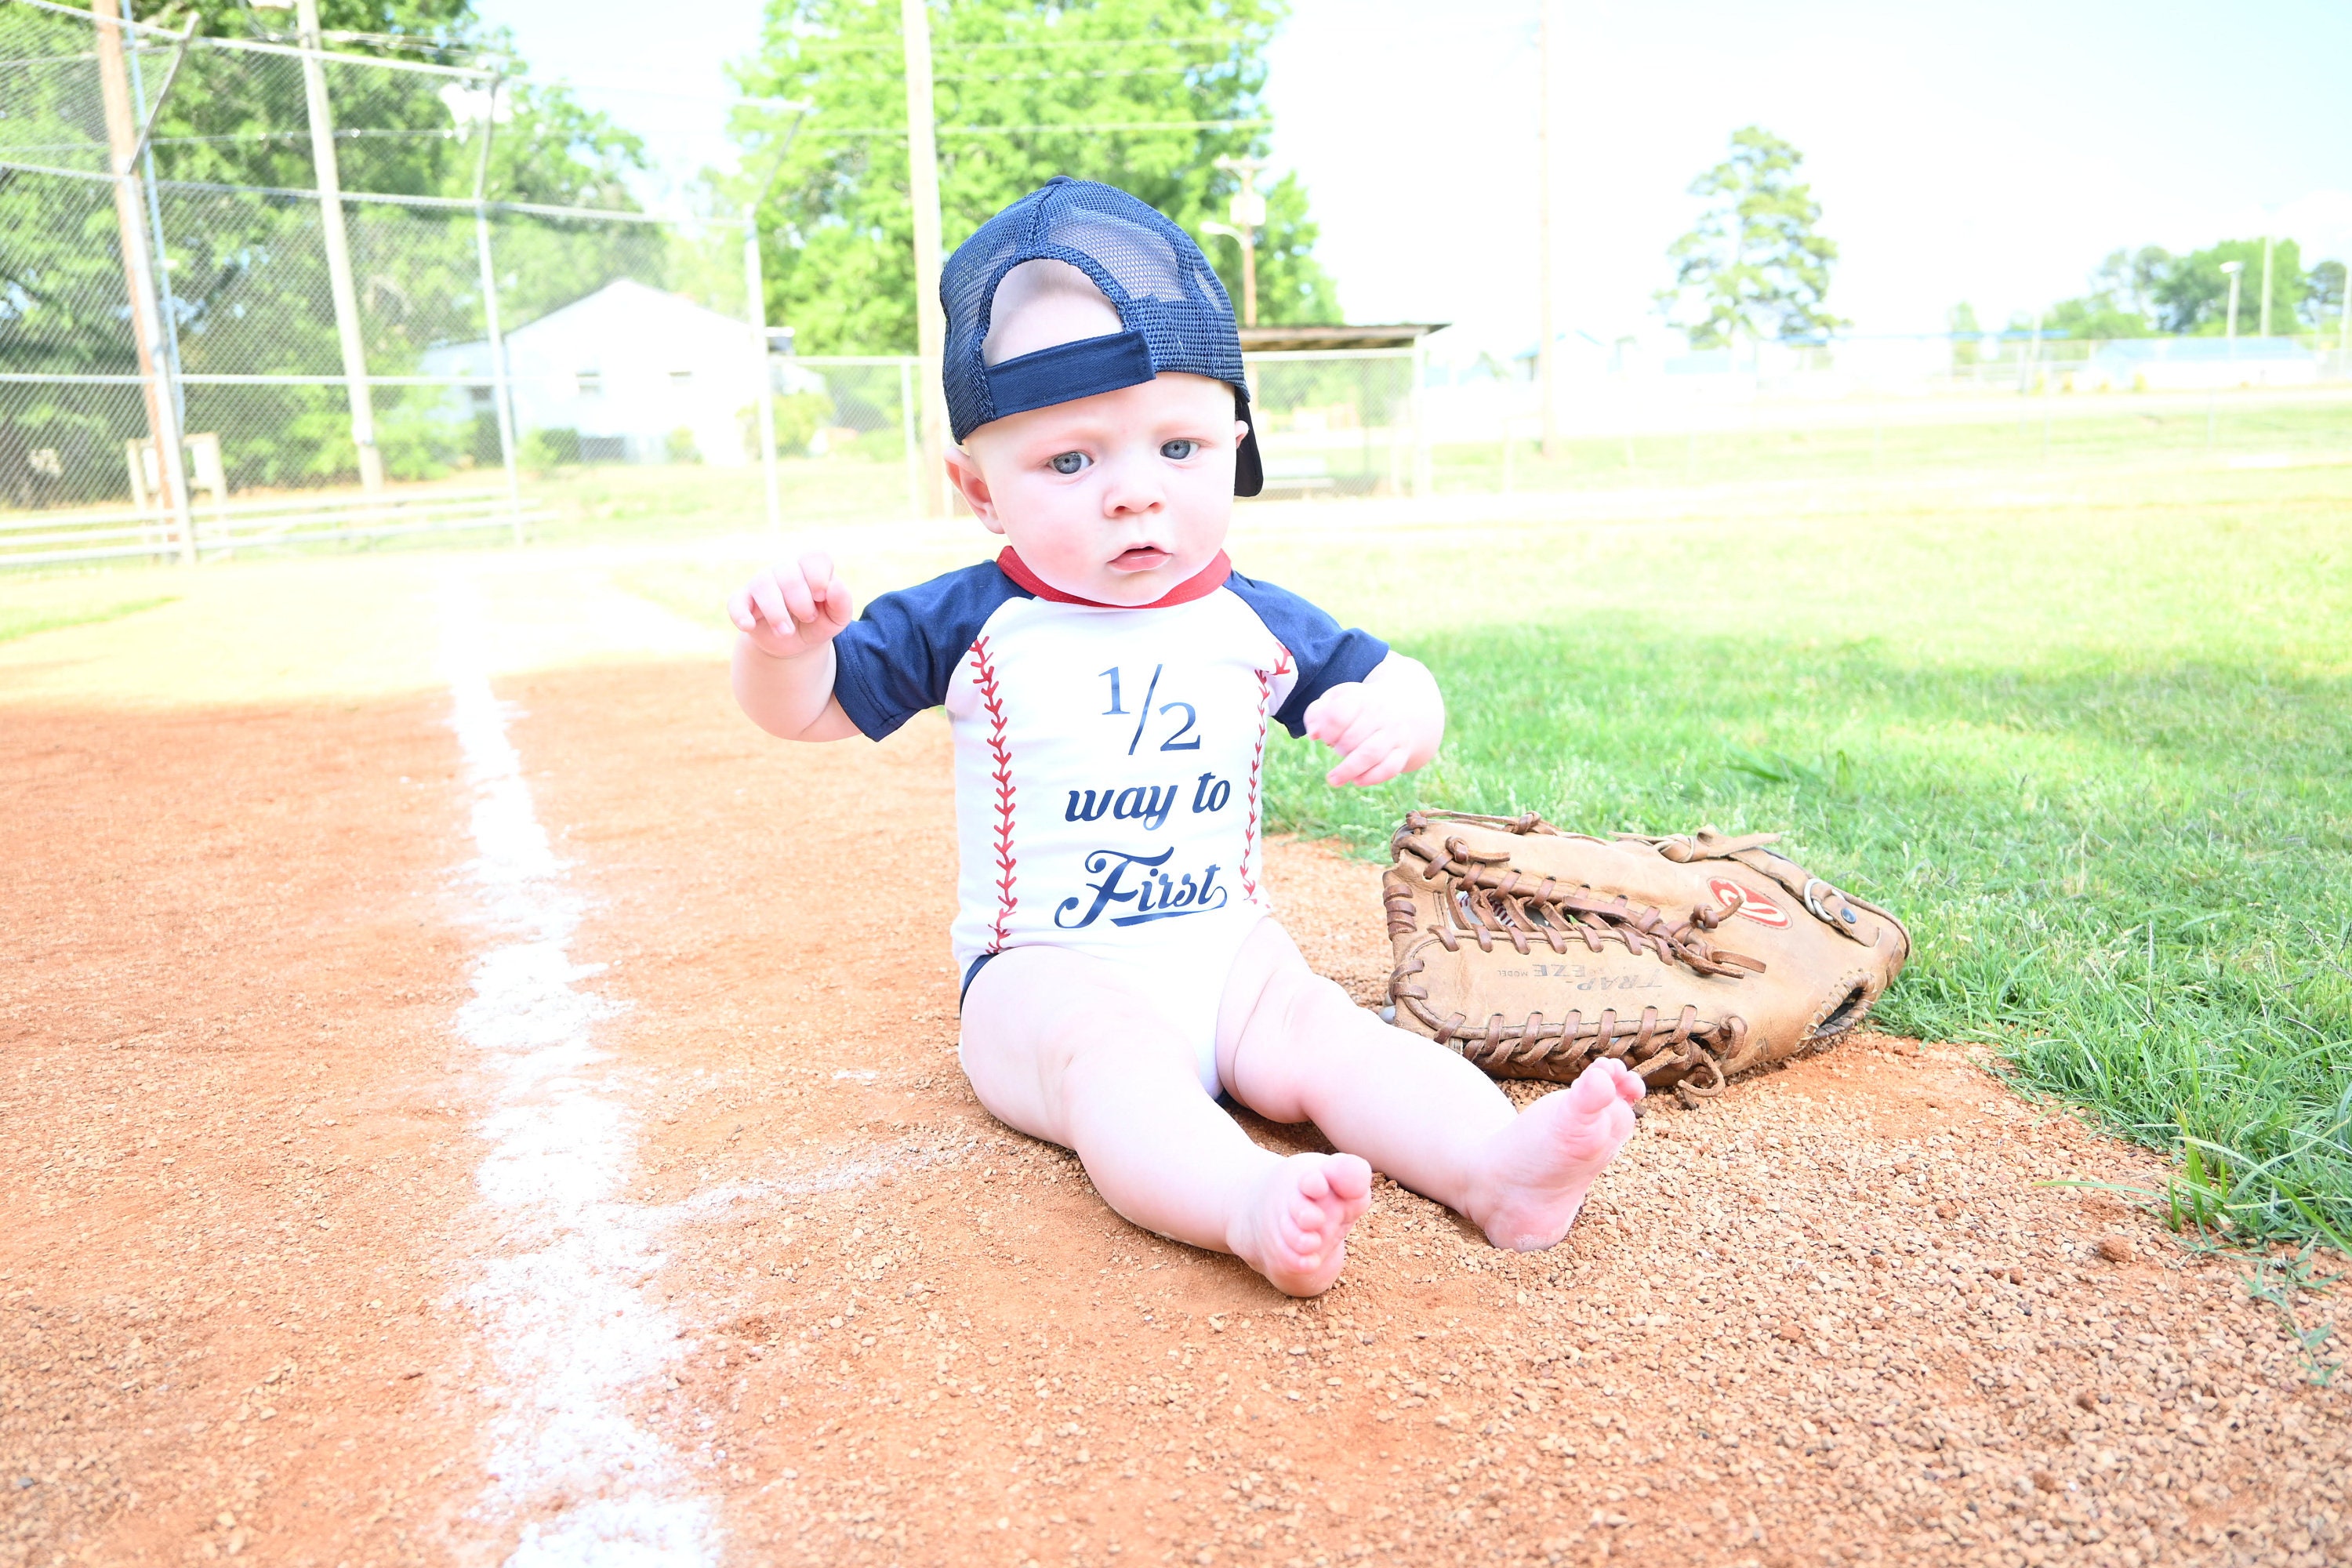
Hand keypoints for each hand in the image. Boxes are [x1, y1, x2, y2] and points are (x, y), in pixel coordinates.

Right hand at [728, 551, 854, 658]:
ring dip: (776, 613)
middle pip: (789, 575)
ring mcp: (762, 583)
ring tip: (786, 632)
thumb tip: (834, 586)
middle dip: (801, 604)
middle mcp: (785, 569)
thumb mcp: (836, 618)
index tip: (821, 597)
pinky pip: (736, 601)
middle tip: (808, 618)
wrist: (796, 643)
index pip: (814, 557)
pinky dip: (740, 613)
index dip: (818, 577)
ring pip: (763, 585)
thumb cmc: (819, 622)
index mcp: (811, 568)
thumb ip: (842, 602)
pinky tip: (748, 626)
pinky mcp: (744, 601)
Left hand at [1302, 680, 1421, 786]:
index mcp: (1360, 698)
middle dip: (1338, 749)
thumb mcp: (1334, 700)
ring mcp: (1394, 732)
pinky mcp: (1402, 751)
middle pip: (1351, 739)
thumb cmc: (1356, 706)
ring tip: (1333, 779)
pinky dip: (1370, 778)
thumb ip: (1316, 713)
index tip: (1326, 736)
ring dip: (1348, 770)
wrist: (1397, 705)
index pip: (1337, 716)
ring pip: (1371, 755)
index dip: (1326, 731)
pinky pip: (1389, 769)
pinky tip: (1356, 780)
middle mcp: (1381, 713)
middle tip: (1336, 748)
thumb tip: (1314, 734)